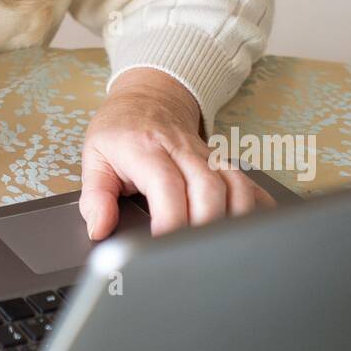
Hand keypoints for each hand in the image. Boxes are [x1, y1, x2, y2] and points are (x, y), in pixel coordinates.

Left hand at [79, 68, 275, 239]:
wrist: (148, 96)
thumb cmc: (120, 129)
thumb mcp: (94, 156)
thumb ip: (94, 197)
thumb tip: (99, 229)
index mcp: (146, 149)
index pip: (166, 185)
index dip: (170, 219)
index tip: (163, 245)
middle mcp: (182, 151)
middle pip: (209, 188)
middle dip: (206, 226)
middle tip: (193, 254)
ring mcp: (207, 156)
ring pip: (235, 186)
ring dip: (235, 219)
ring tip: (222, 248)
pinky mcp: (222, 163)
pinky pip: (248, 184)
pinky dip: (257, 207)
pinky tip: (255, 229)